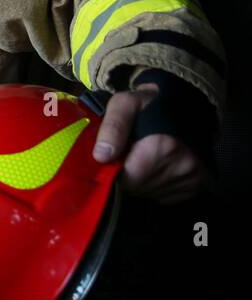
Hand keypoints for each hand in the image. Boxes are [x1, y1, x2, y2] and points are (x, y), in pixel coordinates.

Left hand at [93, 84, 208, 204]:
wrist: (186, 105)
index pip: (127, 179)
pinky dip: (156, 184)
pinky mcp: (197, 185)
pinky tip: (157, 165)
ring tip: (144, 157)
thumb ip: (112, 128)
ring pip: (150, 193)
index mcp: (164, 147)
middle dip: (127, 174)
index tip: (114, 156)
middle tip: (129, 153)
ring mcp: (193, 178)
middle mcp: (183, 166)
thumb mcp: (124, 104)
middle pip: (138, 188)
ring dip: (141, 180)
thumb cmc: (149, 104)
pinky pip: (164, 195)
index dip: (115, 169)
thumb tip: (102, 156)